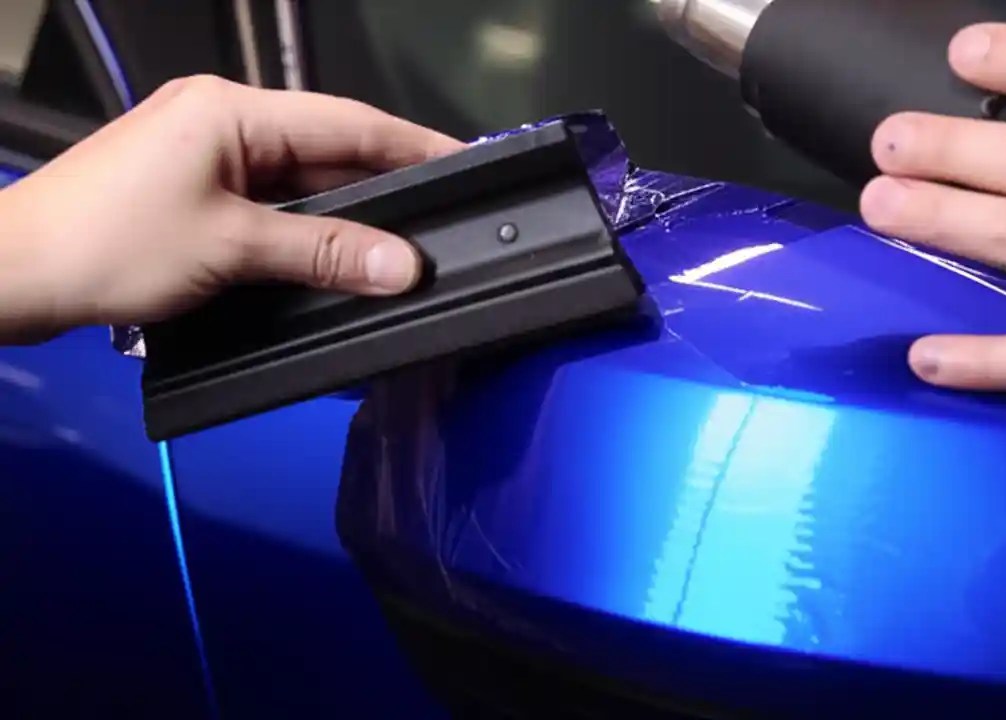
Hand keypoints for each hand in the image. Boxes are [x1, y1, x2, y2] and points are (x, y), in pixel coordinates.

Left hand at [0, 75, 462, 343]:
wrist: (15, 274)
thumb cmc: (113, 246)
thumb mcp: (231, 248)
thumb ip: (325, 253)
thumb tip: (405, 266)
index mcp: (232, 112)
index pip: (347, 123)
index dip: (412, 145)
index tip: (467, 165)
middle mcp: (223, 120)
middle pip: (327, 151)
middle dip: (385, 187)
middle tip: (444, 220)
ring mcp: (205, 154)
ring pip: (300, 182)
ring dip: (346, 215)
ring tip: (404, 245)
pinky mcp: (193, 189)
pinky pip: (270, 202)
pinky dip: (307, 229)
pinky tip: (341, 256)